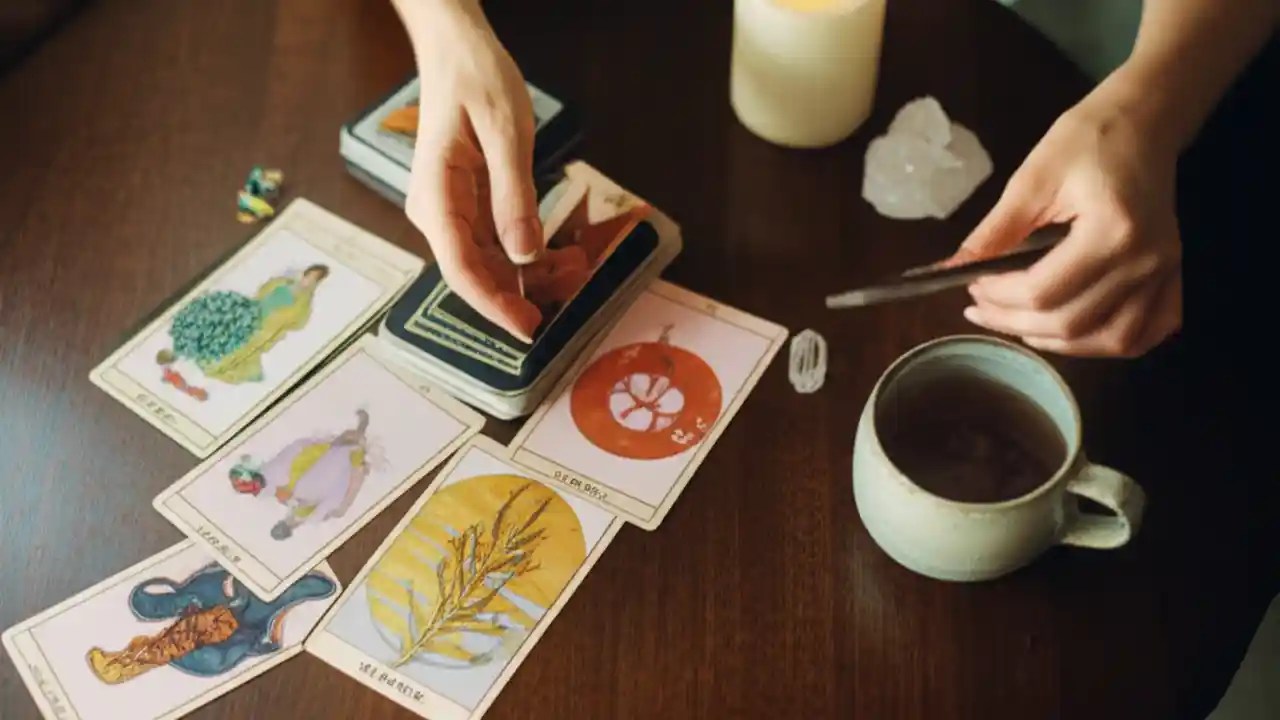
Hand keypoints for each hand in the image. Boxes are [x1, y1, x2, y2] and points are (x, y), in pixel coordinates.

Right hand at [399, 0, 542, 341]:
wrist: (457, 50)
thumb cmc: (475, 80)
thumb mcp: (504, 134)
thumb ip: (514, 196)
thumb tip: (524, 256)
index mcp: (436, 197)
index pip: (461, 268)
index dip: (494, 305)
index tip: (528, 327)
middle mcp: (438, 213)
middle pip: (478, 273)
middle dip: (525, 291)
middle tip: (576, 290)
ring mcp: (454, 212)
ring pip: (493, 264)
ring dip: (535, 275)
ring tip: (580, 267)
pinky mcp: (472, 208)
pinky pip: (500, 244)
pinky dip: (533, 254)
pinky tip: (565, 253)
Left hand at [949, 85, 1182, 357]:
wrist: (1144, 121)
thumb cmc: (1088, 139)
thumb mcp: (1032, 178)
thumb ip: (995, 231)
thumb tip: (953, 269)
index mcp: (1112, 231)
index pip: (1044, 292)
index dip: (1000, 298)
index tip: (971, 286)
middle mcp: (1146, 261)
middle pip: (1072, 323)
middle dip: (1014, 323)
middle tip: (980, 309)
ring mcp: (1166, 273)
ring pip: (1111, 340)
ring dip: (1058, 343)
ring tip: (1017, 325)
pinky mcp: (1173, 276)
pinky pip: (1145, 332)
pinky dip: (1105, 342)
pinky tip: (1070, 334)